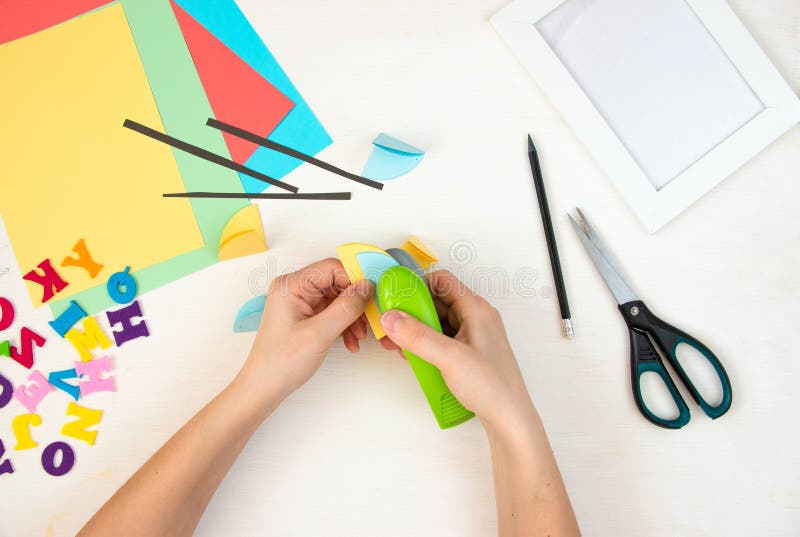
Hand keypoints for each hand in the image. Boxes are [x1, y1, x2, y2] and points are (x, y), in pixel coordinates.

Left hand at [241, 258, 372, 402]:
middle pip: (337, 283)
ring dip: (352, 317)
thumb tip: (367, 286)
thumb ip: (346, 307)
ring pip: (337, 299)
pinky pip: (332, 312)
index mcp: (292, 285)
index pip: (332, 268)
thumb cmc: (281, 362)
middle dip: (355, 303)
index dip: (354, 280)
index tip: (371, 297)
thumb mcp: (320, 333)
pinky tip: (350, 342)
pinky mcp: (305, 317)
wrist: (264, 388)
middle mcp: (295, 289)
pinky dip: (344, 325)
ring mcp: (300, 303)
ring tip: (359, 337)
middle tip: (368, 321)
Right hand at [379, 270, 534, 431]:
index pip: (442, 281)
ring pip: (437, 322)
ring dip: (415, 330)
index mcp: (476, 309)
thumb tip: (392, 318)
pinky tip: (411, 356)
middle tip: (391, 324)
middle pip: (437, 301)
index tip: (396, 297)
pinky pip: (441, 339)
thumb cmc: (493, 387)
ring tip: (395, 344)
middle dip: (411, 312)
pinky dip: (425, 344)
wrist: (509, 419)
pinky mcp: (468, 353)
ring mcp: (472, 336)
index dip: (417, 285)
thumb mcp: (449, 357)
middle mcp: (476, 318)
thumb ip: (418, 336)